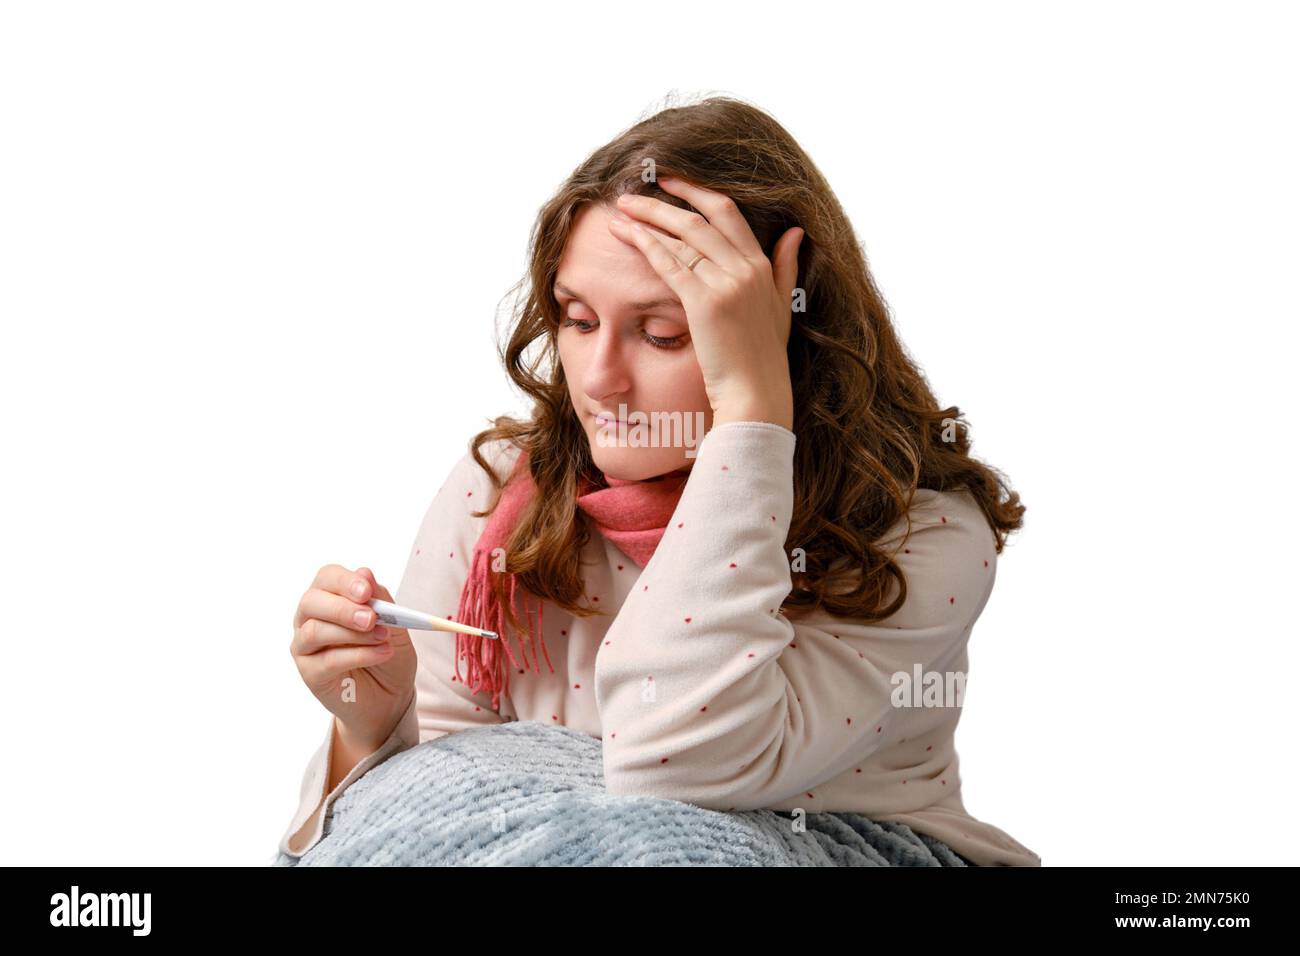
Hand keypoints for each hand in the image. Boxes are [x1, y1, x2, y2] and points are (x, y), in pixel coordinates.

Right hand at [290, 564, 416, 750]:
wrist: (391, 695)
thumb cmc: (388, 651)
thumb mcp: (394, 622)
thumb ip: (380, 598)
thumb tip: (365, 572)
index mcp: (330, 597)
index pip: (327, 578)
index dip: (344, 581)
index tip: (366, 591)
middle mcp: (310, 618)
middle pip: (312, 601)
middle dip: (342, 608)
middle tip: (370, 618)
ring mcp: (305, 646)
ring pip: (315, 631)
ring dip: (352, 634)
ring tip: (383, 637)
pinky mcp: (310, 673)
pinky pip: (327, 660)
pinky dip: (358, 655)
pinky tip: (382, 653)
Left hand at [607, 177, 802, 429]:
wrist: (756, 393)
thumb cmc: (763, 357)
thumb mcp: (782, 306)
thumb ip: (786, 266)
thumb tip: (795, 232)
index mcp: (762, 264)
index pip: (727, 212)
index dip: (695, 192)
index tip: (668, 182)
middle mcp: (745, 267)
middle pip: (698, 219)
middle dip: (661, 203)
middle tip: (631, 195)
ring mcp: (726, 283)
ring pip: (680, 237)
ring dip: (645, 221)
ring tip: (619, 213)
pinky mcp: (704, 302)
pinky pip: (670, 264)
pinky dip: (646, 245)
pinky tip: (626, 234)